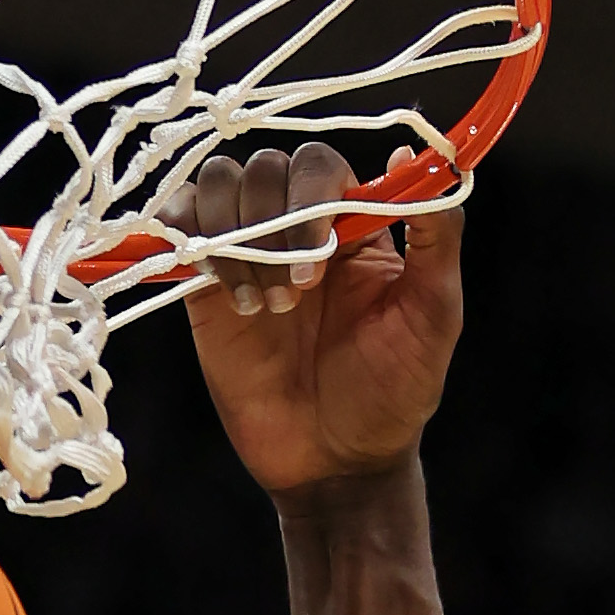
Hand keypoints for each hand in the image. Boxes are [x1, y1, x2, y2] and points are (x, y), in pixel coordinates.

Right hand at [159, 142, 461, 502]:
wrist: (336, 462)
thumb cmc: (394, 391)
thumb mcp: (434, 311)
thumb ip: (435, 233)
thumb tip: (413, 151)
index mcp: (353, 225)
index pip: (320, 166)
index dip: (312, 196)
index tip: (320, 260)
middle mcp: (297, 230)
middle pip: (265, 168)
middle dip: (272, 224)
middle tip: (291, 298)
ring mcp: (247, 257)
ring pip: (218, 186)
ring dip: (233, 234)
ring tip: (259, 305)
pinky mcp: (205, 294)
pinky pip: (179, 232)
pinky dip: (187, 241)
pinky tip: (222, 292)